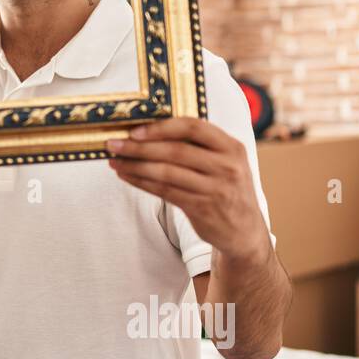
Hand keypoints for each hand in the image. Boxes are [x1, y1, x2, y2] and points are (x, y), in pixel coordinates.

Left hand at [107, 117, 271, 263]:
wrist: (244, 231)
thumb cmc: (226, 188)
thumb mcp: (224, 162)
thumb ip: (198, 146)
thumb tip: (149, 130)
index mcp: (231, 147)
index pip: (193, 127)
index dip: (161, 127)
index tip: (135, 130)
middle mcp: (227, 166)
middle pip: (175, 150)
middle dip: (139, 147)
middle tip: (113, 145)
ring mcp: (216, 189)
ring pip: (167, 173)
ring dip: (136, 166)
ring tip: (115, 162)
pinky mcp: (202, 208)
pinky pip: (165, 192)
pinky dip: (142, 183)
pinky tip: (128, 177)